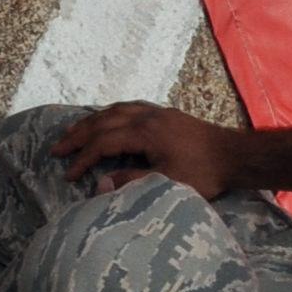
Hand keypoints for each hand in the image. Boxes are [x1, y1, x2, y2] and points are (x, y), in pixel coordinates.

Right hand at [53, 102, 243, 201]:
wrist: (235, 155)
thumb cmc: (204, 173)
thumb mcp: (168, 183)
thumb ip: (132, 181)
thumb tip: (100, 183)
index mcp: (145, 132)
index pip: (103, 142)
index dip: (83, 158)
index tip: (69, 174)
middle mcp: (147, 116)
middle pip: (102, 122)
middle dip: (77, 136)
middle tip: (55, 148)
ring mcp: (156, 112)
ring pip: (114, 111)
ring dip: (90, 122)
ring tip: (72, 131)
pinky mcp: (165, 114)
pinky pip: (128, 107)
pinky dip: (110, 113)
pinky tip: (106, 118)